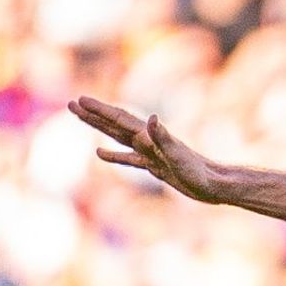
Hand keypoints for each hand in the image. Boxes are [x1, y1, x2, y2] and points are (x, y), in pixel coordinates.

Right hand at [71, 96, 226, 204]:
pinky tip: (100, 153)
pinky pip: (128, 158)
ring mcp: (149, 152)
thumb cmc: (198, 172)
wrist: (213, 185)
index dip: (99, 110)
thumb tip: (151, 118)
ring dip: (99, 128)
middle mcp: (147, 140)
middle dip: (93, 114)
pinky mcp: (153, 166)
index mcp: (149, 135)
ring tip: (81, 118)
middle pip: (114, 123)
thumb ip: (163, 137)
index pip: (119, 119)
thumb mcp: (178, 155)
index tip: (80, 100)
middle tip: (71, 103)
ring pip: (117, 137)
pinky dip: (113, 155)